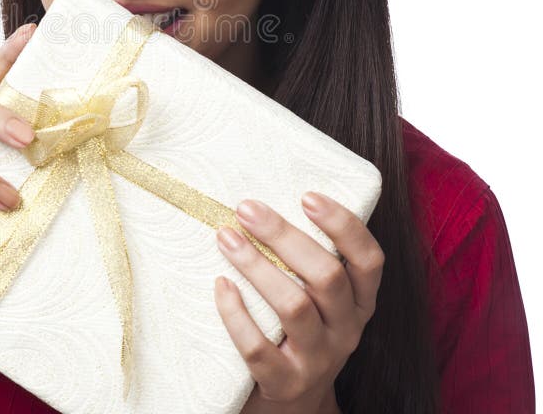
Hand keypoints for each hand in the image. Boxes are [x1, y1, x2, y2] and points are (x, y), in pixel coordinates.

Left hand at [213, 192, 383, 413]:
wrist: (291, 404)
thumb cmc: (297, 330)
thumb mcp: (317, 297)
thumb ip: (304, 258)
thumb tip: (259, 200)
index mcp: (359, 301)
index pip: (369, 259)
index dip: (343, 225)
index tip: (307, 196)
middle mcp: (346, 329)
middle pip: (326, 275)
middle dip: (284, 236)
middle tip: (246, 209)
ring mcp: (318, 359)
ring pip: (294, 307)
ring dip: (256, 266)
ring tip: (225, 237)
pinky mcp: (285, 384)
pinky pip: (259, 348)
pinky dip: (236, 315)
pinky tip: (220, 285)